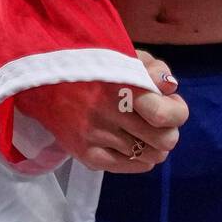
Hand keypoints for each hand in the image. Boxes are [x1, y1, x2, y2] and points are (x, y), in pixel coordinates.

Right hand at [14, 48, 188, 171]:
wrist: (44, 80)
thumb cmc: (93, 65)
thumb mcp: (126, 54)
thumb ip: (154, 69)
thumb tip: (172, 88)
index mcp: (120, 83)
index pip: (165, 114)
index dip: (176, 111)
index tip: (170, 103)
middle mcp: (108, 112)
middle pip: (164, 140)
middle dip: (167, 130)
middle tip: (158, 120)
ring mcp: (96, 136)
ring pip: (149, 157)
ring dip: (153, 145)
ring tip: (143, 131)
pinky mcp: (86, 155)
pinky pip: (129, 167)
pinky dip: (138, 158)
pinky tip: (131, 143)